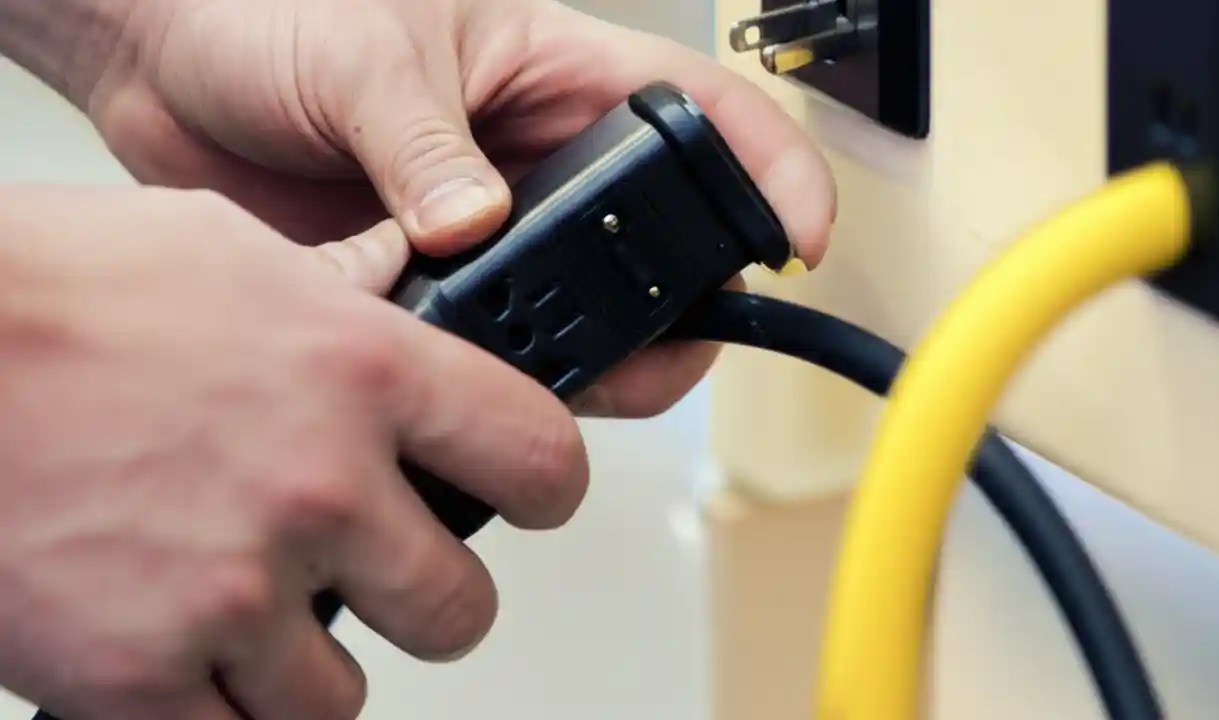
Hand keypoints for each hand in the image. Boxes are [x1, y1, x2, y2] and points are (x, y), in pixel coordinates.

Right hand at [0, 186, 587, 718]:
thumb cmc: (52, 293)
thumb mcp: (228, 255)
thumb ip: (339, 302)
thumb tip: (396, 309)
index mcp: (361, 371)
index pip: (538, 457)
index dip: (545, 485)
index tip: (528, 493)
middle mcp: (317, 487)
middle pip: (459, 608)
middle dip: (421, 595)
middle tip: (375, 567)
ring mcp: (234, 591)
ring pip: (343, 695)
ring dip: (309, 662)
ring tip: (250, 601)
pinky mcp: (141, 676)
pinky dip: (218, 707)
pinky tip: (185, 645)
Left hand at [51, 0, 837, 416]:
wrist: (158, 53)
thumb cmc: (265, 3)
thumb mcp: (365, 57)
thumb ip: (427, 151)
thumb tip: (473, 228)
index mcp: (556, 74)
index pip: (707, 115)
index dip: (773, 174)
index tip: (795, 241)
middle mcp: (538, 159)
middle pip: (665, 245)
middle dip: (683, 309)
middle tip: (664, 350)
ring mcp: (492, 228)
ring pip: (591, 313)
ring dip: (594, 358)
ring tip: (560, 378)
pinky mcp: (435, 278)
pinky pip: (500, 344)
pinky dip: (503, 375)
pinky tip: (476, 376)